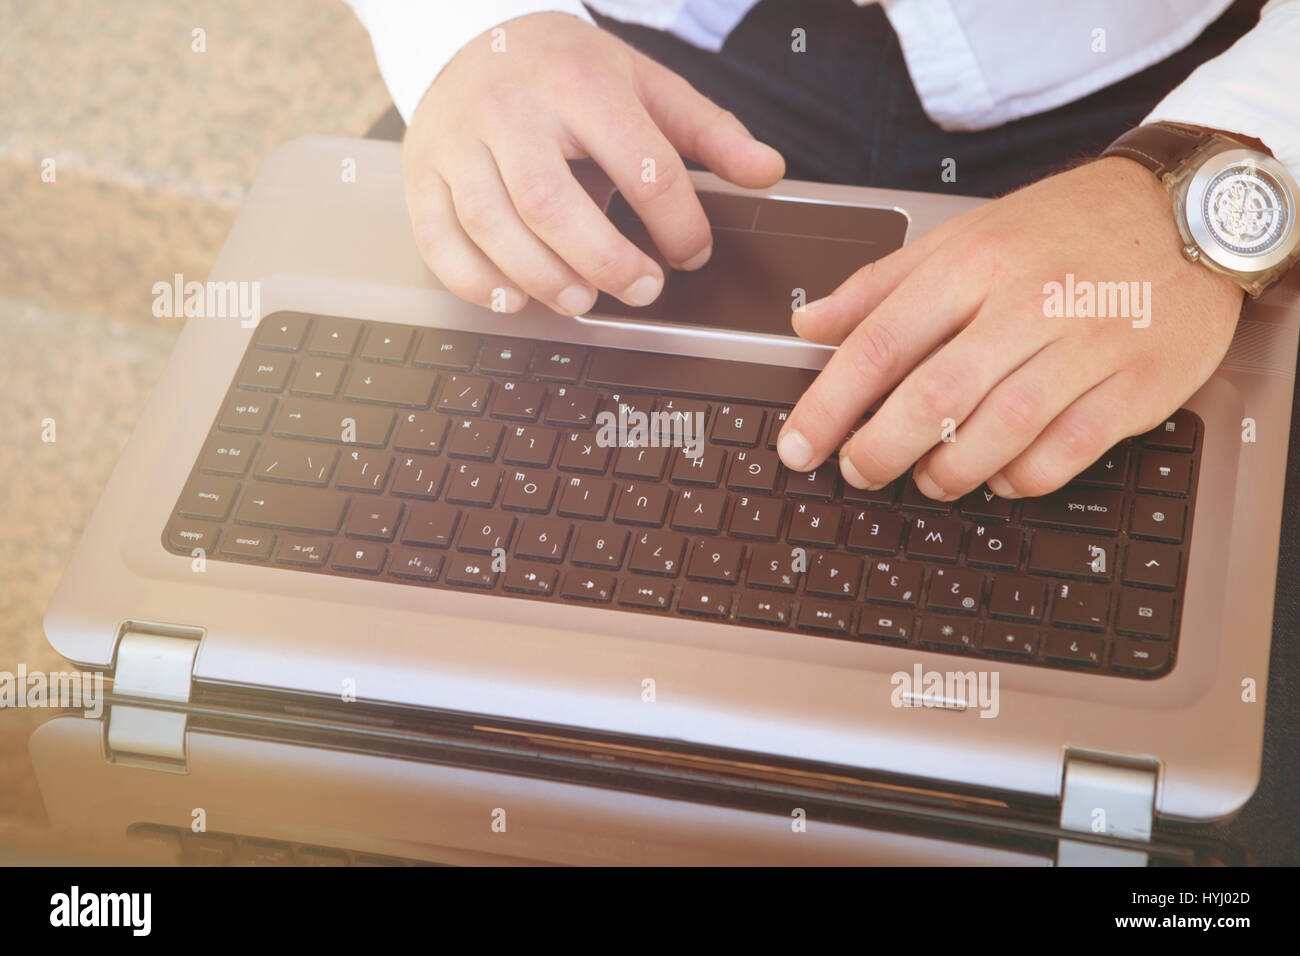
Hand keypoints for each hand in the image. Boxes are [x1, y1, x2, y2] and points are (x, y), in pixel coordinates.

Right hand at [402, 12, 784, 315]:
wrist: (471, 36)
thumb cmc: (567, 73)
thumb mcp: (644, 86)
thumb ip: (708, 133)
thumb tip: (768, 171)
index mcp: (578, 80)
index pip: (640, 163)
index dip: (677, 222)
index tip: (691, 252)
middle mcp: (509, 108)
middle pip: (553, 204)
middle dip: (607, 262)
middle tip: (645, 290)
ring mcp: (456, 142)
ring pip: (493, 228)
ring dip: (545, 280)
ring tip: (585, 301)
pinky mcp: (422, 175)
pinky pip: (440, 242)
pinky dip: (478, 284)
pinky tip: (517, 299)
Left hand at [777, 157, 1243, 498]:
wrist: (1188, 211)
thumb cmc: (1065, 228)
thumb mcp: (964, 236)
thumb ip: (880, 285)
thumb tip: (807, 323)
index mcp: (975, 263)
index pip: (880, 342)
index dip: (828, 405)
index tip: (798, 446)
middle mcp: (1028, 303)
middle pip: (934, 399)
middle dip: (879, 451)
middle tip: (858, 470)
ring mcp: (1088, 346)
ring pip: (998, 434)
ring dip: (946, 472)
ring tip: (926, 476)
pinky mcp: (1138, 386)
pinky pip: (1064, 454)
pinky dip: (1018, 478)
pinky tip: (997, 473)